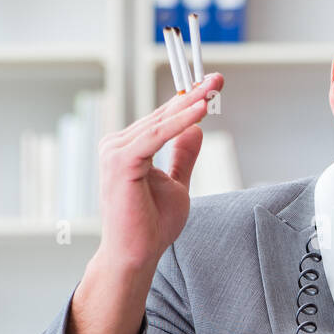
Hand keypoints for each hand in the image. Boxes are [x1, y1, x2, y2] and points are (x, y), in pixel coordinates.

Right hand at [93, 72, 223, 276]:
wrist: (136, 255)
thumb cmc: (151, 225)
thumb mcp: (177, 185)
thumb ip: (183, 157)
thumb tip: (196, 130)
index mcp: (129, 149)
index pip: (162, 119)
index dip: (188, 101)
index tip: (213, 85)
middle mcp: (117, 145)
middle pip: (162, 115)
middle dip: (192, 95)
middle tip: (218, 79)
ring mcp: (115, 151)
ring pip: (160, 122)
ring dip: (189, 104)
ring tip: (213, 89)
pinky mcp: (121, 161)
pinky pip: (156, 136)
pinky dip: (179, 122)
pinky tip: (200, 110)